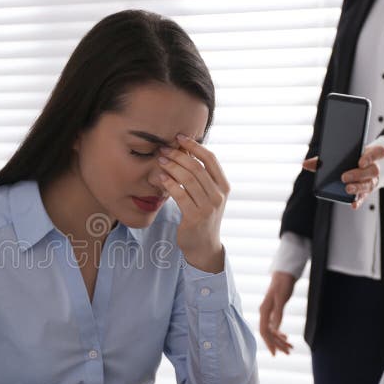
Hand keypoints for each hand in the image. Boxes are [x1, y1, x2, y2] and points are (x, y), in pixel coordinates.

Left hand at [156, 134, 228, 272]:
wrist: (204, 246)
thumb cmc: (202, 216)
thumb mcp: (208, 196)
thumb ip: (201, 177)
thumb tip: (186, 151)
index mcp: (223, 186)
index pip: (211, 159)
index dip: (195, 146)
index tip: (179, 137)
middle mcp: (218, 195)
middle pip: (197, 167)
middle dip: (178, 155)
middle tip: (163, 149)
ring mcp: (208, 207)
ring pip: (188, 179)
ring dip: (172, 167)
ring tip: (160, 161)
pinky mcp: (195, 217)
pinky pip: (180, 195)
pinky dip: (169, 184)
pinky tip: (160, 178)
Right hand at [259, 271, 295, 355]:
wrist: (284, 275)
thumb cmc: (282, 285)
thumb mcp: (281, 299)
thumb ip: (278, 314)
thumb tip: (275, 329)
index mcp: (264, 311)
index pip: (265, 331)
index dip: (269, 343)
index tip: (275, 354)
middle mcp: (265, 313)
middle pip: (269, 333)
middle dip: (278, 344)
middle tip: (288, 353)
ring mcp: (268, 313)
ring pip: (272, 331)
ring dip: (280, 340)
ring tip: (290, 348)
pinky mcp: (273, 311)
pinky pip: (275, 326)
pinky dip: (280, 333)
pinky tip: (286, 337)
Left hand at [303, 144, 383, 208]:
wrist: (362, 166)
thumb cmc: (349, 159)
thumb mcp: (340, 155)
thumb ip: (323, 159)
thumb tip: (306, 164)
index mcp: (369, 154)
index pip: (377, 153)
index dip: (370, 157)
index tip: (360, 162)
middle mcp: (373, 167)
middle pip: (372, 170)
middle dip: (358, 174)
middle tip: (344, 177)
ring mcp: (371, 180)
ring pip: (369, 184)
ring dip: (358, 188)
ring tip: (347, 189)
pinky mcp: (366, 191)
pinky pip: (364, 197)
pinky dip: (358, 201)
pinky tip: (352, 204)